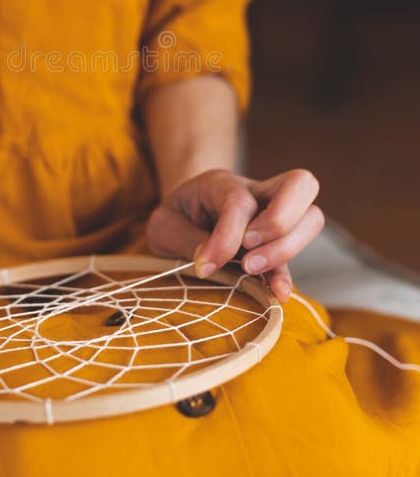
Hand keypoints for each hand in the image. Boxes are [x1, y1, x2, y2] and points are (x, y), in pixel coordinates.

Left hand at [145, 168, 323, 301]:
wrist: (185, 218)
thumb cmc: (175, 218)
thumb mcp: (164, 224)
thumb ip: (185, 239)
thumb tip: (210, 263)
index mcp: (224, 182)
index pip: (240, 202)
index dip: (227, 237)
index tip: (206, 266)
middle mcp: (258, 193)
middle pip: (300, 184)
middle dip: (281, 220)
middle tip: (248, 251)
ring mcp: (273, 217)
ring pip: (311, 217)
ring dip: (287, 247)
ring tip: (250, 270)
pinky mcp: (276, 246)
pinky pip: (296, 257)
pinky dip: (287, 275)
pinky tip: (277, 293)